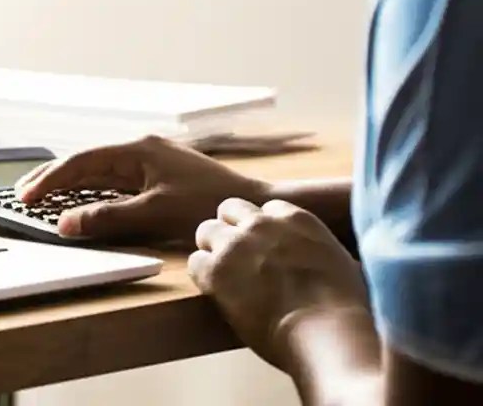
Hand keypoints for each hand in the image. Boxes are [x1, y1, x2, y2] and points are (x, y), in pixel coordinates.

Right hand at [14, 136, 269, 240]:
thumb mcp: (155, 214)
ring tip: (41, 197)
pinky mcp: (158, 177)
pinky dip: (90, 192)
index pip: (81, 161)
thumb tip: (65, 223)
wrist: (255, 206)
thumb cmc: (208, 206)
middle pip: (85, 162)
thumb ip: (108, 217)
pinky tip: (79, 201)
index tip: (26, 197)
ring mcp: (149, 163)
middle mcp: (140, 150)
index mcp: (137, 150)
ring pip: (98, 172)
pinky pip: (113, 182)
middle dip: (52, 178)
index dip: (50, 179)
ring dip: (69, 185)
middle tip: (21, 195)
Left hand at [189, 198, 370, 370]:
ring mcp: (236, 245)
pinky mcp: (216, 271)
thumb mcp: (342, 262)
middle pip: (230, 210)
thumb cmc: (345, 309)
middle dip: (232, 230)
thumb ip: (319, 249)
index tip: (267, 250)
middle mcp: (262, 224)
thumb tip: (320, 258)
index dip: (264, 230)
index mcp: (296, 219)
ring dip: (214, 250)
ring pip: (206, 231)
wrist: (328, 333)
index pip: (266, 209)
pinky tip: (218, 293)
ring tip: (227, 276)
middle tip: (239, 259)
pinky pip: (195, 262)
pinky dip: (203, 276)